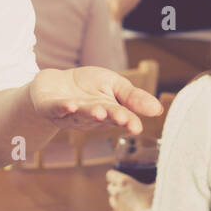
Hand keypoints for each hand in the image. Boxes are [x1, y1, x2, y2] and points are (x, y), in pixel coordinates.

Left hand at [29, 66, 161, 133]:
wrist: (54, 84)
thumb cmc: (87, 86)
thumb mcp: (114, 85)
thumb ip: (133, 97)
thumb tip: (159, 109)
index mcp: (108, 112)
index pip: (120, 116)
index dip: (128, 121)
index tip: (136, 126)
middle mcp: (90, 116)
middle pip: (103, 117)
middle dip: (112, 118)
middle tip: (123, 119)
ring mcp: (70, 113)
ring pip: (81, 114)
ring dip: (90, 113)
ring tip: (99, 112)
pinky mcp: (51, 107)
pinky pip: (56, 108)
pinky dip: (62, 107)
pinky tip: (70, 105)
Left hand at [107, 168, 153, 210]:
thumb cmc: (152, 202)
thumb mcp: (155, 188)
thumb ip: (154, 182)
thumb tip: (157, 179)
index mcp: (124, 182)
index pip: (110, 174)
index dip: (113, 175)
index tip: (118, 177)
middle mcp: (117, 192)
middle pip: (110, 187)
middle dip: (115, 187)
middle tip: (125, 189)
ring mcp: (116, 205)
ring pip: (111, 199)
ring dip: (116, 198)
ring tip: (126, 200)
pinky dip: (117, 210)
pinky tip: (125, 210)